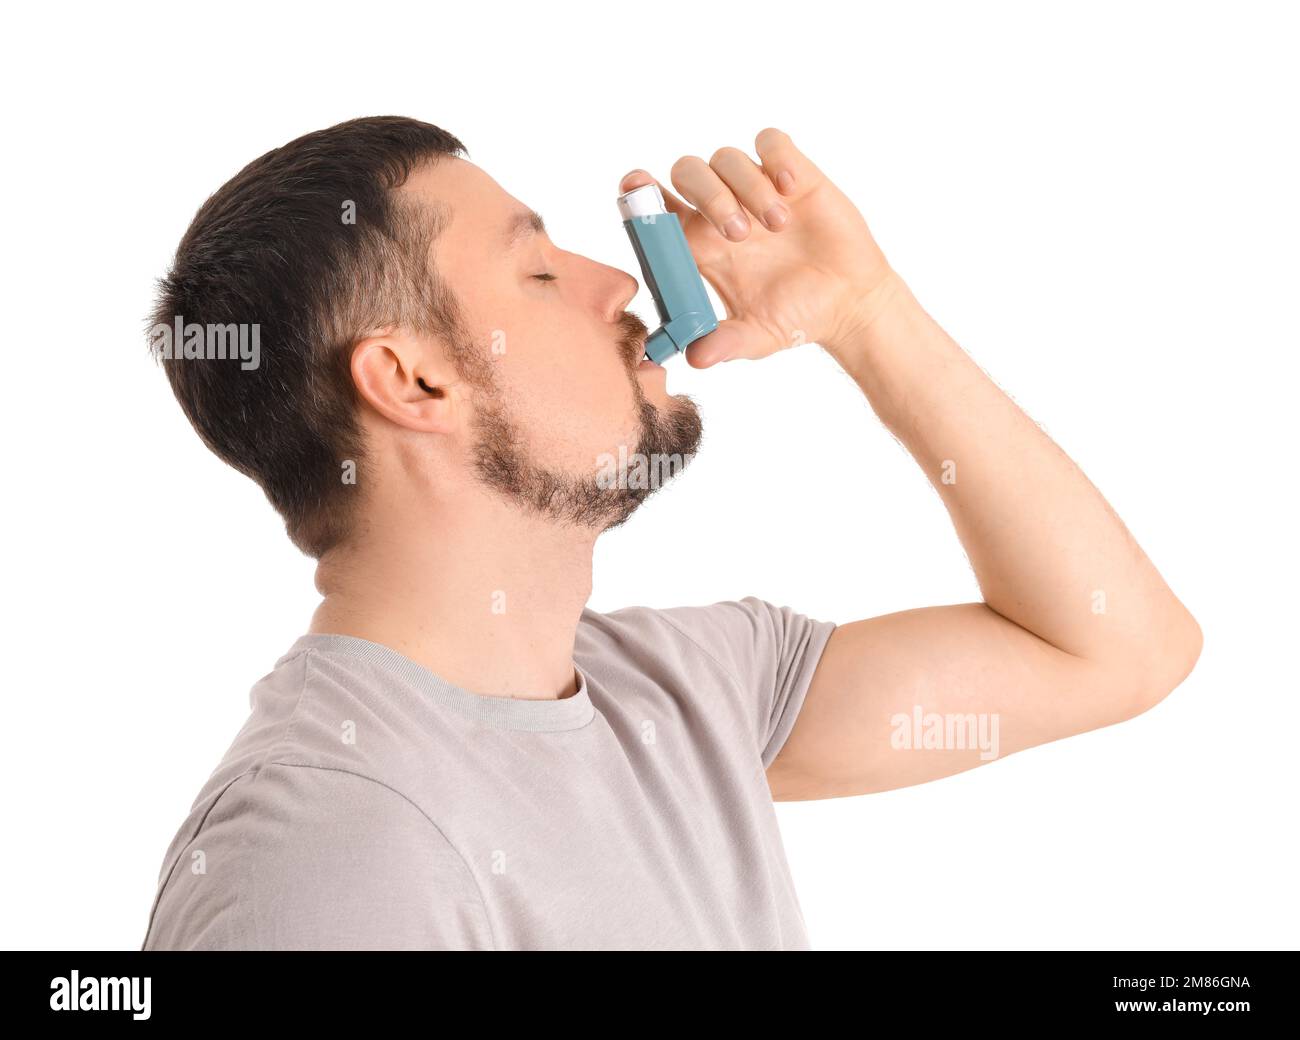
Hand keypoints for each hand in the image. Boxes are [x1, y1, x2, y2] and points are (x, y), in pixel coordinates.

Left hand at [620, 128, 897, 367]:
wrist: (849, 303)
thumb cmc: (797, 318)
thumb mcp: (757, 337)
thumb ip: (724, 343)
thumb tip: (695, 357)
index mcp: (701, 246)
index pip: (657, 207)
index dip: (639, 192)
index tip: (636, 188)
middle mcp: (722, 211)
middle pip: (687, 171)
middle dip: (707, 195)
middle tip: (739, 235)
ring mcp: (755, 189)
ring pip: (726, 158)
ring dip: (748, 188)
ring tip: (778, 226)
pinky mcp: (792, 173)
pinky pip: (770, 141)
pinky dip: (775, 158)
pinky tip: (791, 189)